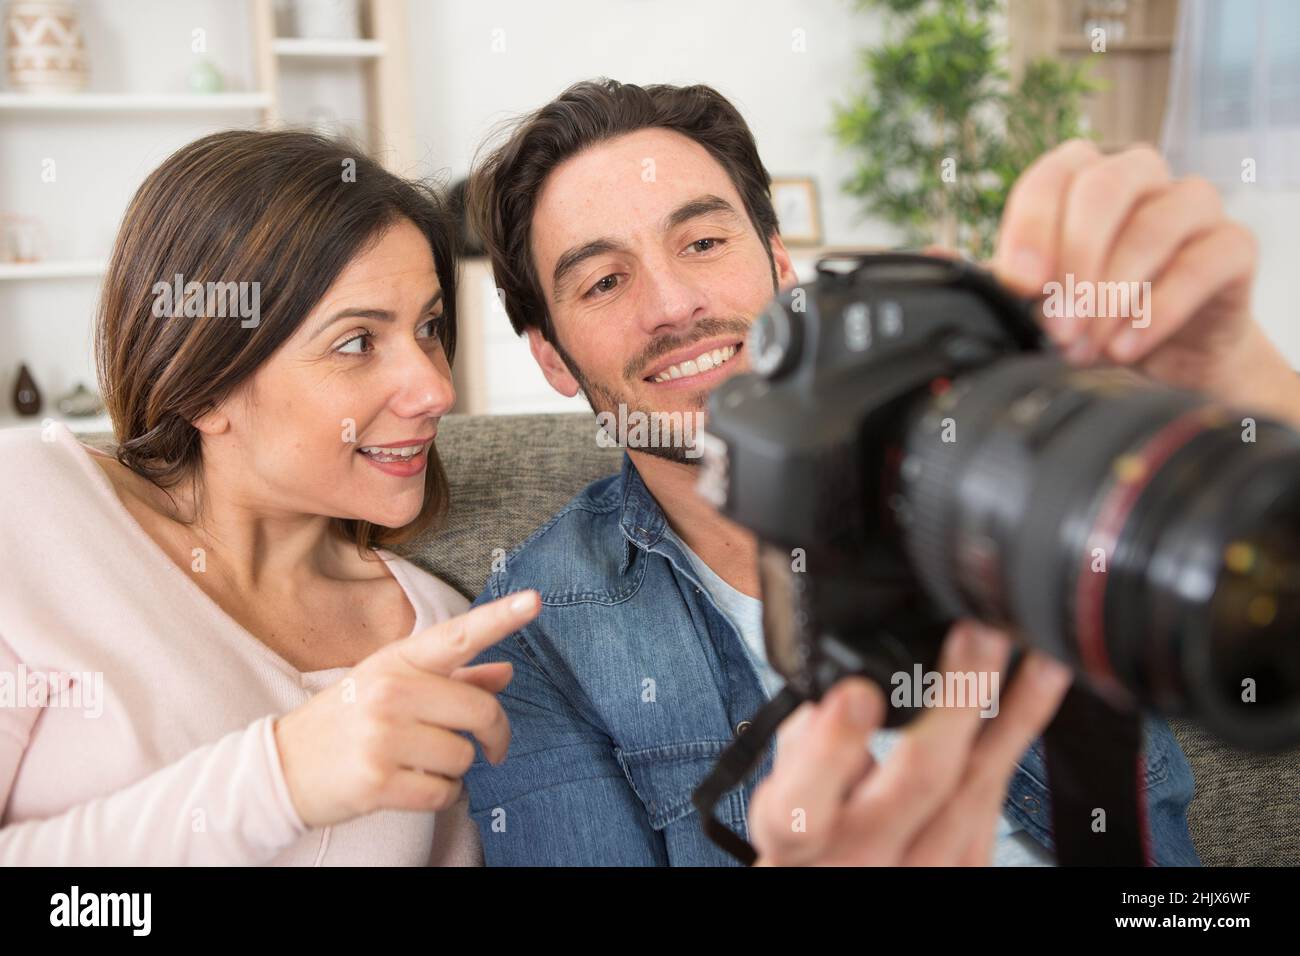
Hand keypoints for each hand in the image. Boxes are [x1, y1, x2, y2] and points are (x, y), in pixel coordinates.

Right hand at [273, 590, 539, 827]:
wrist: (281, 767)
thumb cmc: (349, 721)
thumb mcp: (393, 686)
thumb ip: (454, 678)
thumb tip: (506, 673)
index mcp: (397, 661)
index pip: (458, 636)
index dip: (499, 618)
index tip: (535, 601)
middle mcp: (390, 692)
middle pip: (480, 711)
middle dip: (496, 734)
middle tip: (493, 747)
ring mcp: (382, 736)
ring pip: (464, 757)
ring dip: (456, 769)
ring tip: (422, 763)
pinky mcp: (377, 781)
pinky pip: (444, 793)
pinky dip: (440, 796)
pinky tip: (413, 786)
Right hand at [748, 621, 1071, 865]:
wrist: (844, 883)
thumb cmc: (810, 835)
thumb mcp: (781, 788)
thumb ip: (805, 738)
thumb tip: (842, 680)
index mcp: (796, 837)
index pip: (805, 803)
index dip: (833, 748)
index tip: (859, 694)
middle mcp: (859, 860)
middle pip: (918, 782)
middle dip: (956, 700)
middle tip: (978, 638)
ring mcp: (920, 873)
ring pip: (976, 792)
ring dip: (1014, 720)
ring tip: (1038, 664)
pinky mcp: (964, 874)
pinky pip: (993, 807)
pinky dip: (1013, 748)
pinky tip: (1030, 706)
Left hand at [992, 139, 1299, 427]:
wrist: (1165, 359)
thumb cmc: (1090, 317)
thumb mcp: (1034, 300)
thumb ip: (991, 278)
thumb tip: (932, 260)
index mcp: (1081, 179)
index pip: (1051, 175)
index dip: (1033, 227)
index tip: (1021, 284)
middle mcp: (1138, 178)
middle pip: (1105, 187)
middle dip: (1074, 261)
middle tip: (1056, 326)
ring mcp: (1189, 206)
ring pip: (1155, 224)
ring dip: (1112, 293)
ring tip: (1087, 348)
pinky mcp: (1232, 246)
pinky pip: (1203, 262)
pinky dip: (1160, 308)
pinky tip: (1128, 345)